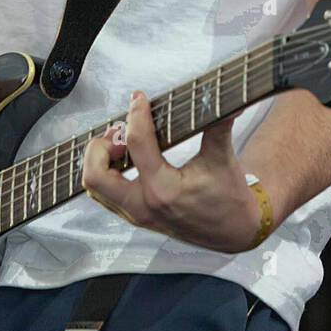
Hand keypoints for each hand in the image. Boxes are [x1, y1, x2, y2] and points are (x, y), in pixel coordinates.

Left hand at [81, 90, 261, 253]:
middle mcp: (144, 205)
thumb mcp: (223, 159)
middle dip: (100, 146)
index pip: (137, 144)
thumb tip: (223, 99)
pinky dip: (105, 174)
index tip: (139, 99)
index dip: (136, 115)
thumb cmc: (229, 198)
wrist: (235, 231)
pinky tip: (122, 158)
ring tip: (118, 143)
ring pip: (95, 188)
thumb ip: (218, 126)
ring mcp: (137, 214)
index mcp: (164, 190)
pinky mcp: (137, 216)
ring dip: (99, 161)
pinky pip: (106, 196)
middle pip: (96, 175)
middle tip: (119, 131)